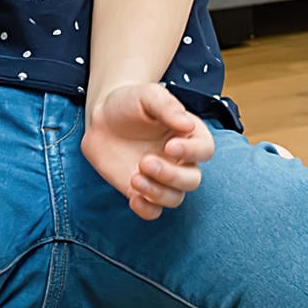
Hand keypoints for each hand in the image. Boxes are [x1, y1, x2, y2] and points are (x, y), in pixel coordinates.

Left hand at [82, 84, 213, 219]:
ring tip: (135, 178)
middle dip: (171, 176)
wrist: (102, 117)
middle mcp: (181, 160)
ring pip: (175, 198)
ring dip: (157, 194)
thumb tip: (187, 125)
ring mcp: (162, 179)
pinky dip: (147, 210)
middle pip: (192, 180)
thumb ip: (167, 106)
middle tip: (145, 162)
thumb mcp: (148, 95)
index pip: (205, 150)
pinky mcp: (143, 192)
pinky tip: (133, 198)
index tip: (168, 146)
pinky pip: (154, 211)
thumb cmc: (130, 102)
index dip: (191, 152)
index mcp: (189, 136)